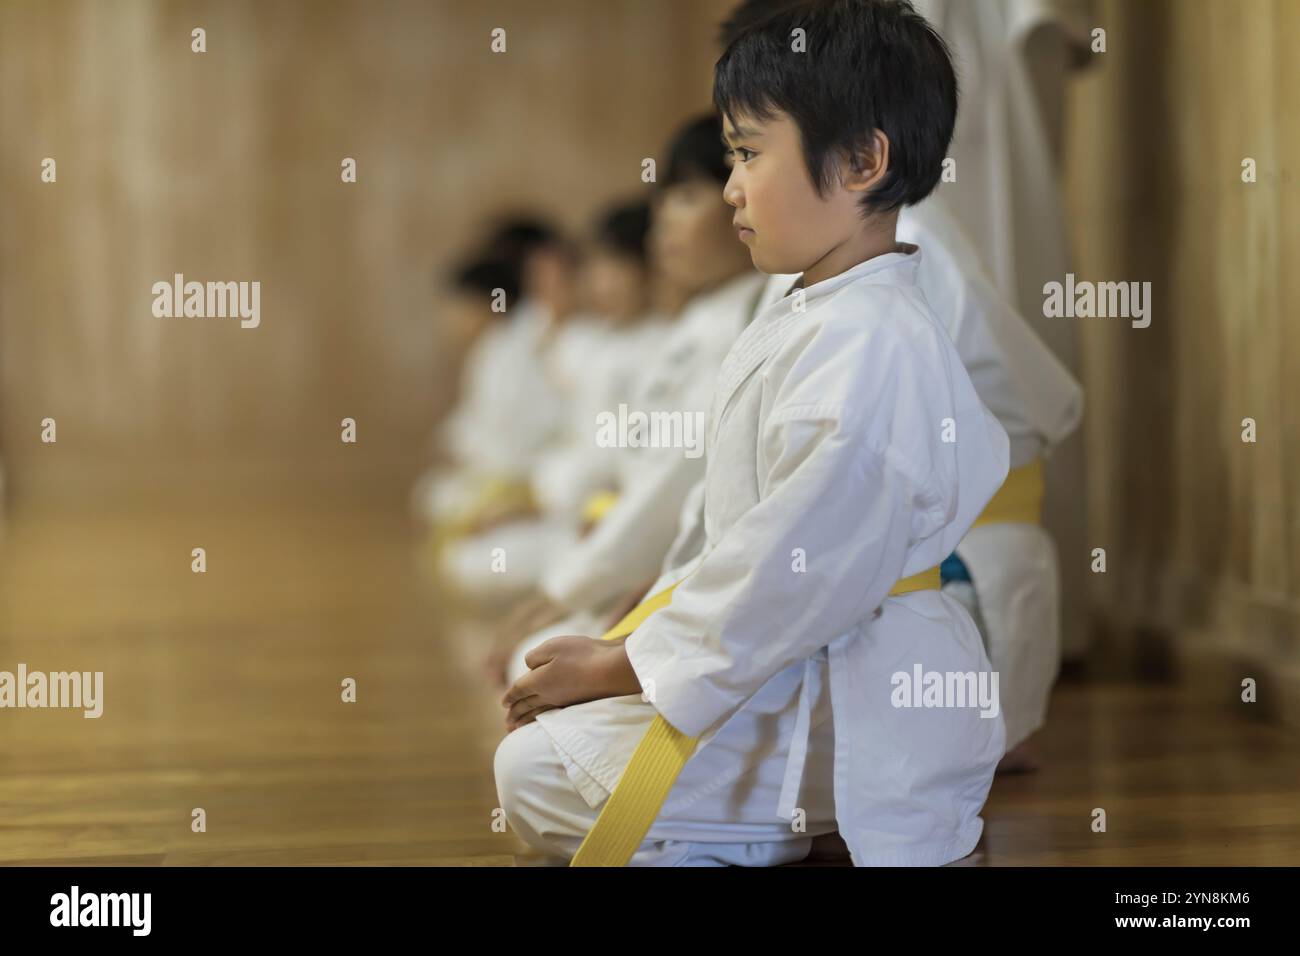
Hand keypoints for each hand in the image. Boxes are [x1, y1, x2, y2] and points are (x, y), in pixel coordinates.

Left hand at [500, 635, 642, 731]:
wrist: (610, 671)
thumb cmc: (581, 655)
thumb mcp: (552, 647)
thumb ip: (535, 657)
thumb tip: (529, 667)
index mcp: (538, 681)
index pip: (518, 690)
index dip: (510, 696)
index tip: (503, 703)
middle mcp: (547, 694)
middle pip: (526, 706)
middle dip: (515, 713)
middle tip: (507, 723)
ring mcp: (562, 700)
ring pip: (538, 713)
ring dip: (525, 721)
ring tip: (518, 729)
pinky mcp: (576, 702)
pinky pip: (551, 715)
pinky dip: (542, 720)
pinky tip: (544, 720)